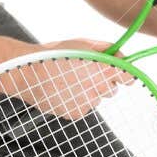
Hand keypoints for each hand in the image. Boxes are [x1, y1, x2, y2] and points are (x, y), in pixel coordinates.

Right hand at [0, 40, 132, 118]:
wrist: (28, 72)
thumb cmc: (54, 54)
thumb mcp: (82, 43)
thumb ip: (107, 49)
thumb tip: (122, 56)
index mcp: (103, 70)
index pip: (128, 78)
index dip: (124, 74)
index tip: (120, 73)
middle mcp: (98, 89)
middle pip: (112, 90)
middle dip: (103, 82)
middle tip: (85, 73)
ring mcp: (87, 103)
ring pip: (96, 99)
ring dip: (89, 91)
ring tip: (69, 80)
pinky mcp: (76, 113)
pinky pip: (83, 107)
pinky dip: (76, 100)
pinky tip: (63, 90)